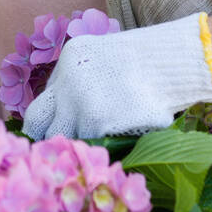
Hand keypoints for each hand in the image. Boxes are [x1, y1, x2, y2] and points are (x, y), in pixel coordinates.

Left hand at [21, 12, 211, 141]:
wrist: (175, 63)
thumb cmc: (152, 63)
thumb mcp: (109, 57)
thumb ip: (85, 79)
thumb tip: (69, 114)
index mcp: (69, 60)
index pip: (46, 99)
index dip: (54, 119)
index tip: (61, 134)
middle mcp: (66, 81)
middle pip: (37, 122)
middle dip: (47, 139)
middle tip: (62, 154)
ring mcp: (77, 103)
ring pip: (64, 139)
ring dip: (79, 148)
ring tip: (96, 154)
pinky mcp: (95, 124)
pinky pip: (88, 147)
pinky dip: (100, 152)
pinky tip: (114, 150)